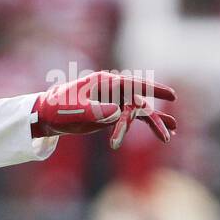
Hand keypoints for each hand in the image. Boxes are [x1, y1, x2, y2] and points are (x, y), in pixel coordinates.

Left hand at [33, 70, 176, 148]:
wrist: (47, 115)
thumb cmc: (59, 108)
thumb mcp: (74, 110)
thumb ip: (95, 111)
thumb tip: (118, 112)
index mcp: (105, 83)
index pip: (134, 84)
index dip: (153, 89)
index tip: (171, 96)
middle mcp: (114, 90)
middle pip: (139, 103)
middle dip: (153, 119)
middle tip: (170, 131)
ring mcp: (114, 102)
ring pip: (139, 113)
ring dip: (154, 124)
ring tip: (169, 137)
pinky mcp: (112, 114)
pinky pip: (132, 120)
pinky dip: (145, 127)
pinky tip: (162, 136)